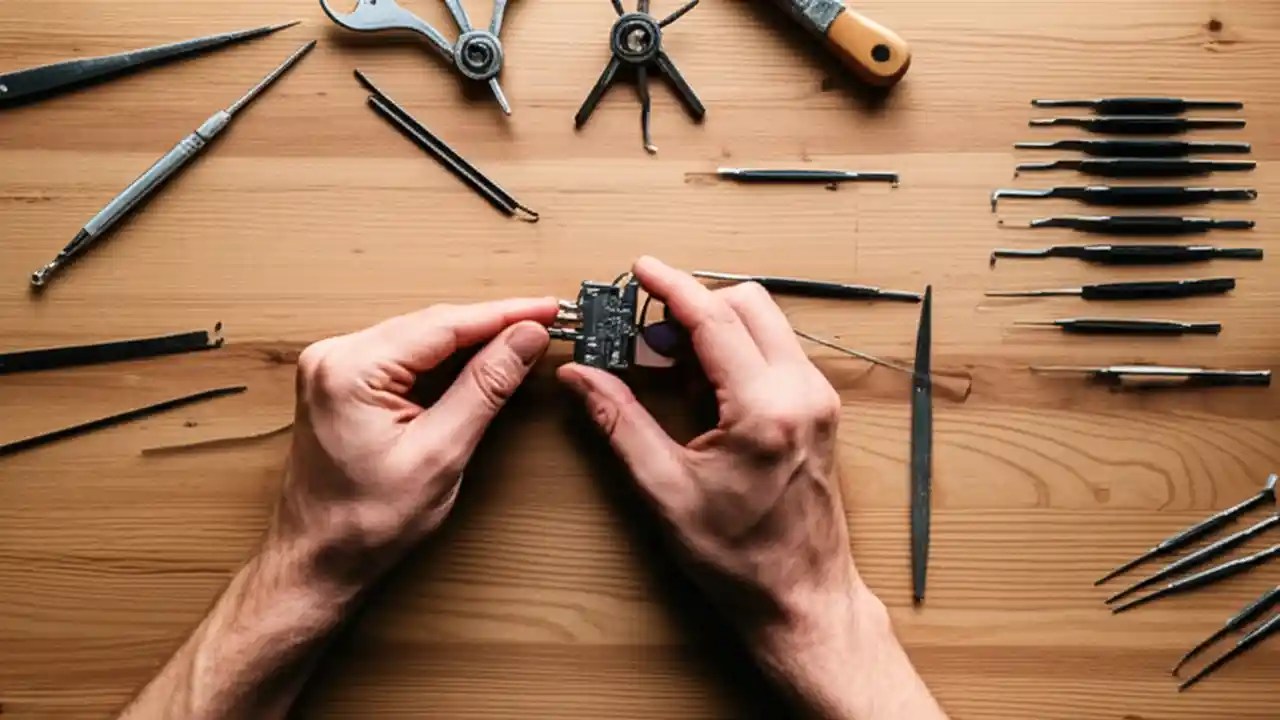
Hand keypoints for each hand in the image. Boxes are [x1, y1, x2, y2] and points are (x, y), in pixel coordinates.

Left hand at [275, 298, 557, 589]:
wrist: (319, 558)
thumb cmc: (365, 522)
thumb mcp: (440, 454)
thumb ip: (485, 387)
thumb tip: (523, 339)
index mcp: (351, 369)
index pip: (444, 323)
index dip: (504, 315)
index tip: (547, 309)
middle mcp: (334, 356)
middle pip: (432, 324)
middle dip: (491, 325)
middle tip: (544, 323)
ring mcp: (334, 367)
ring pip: (420, 337)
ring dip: (471, 340)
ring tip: (521, 340)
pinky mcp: (342, 381)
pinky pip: (404, 355)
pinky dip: (444, 358)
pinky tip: (477, 361)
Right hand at [560, 259, 947, 719]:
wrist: (803, 599)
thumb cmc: (742, 559)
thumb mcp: (666, 491)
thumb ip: (620, 422)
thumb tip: (581, 376)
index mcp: (765, 408)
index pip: (714, 319)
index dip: (671, 286)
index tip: (640, 268)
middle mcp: (802, 392)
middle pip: (747, 304)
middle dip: (692, 306)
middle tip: (644, 336)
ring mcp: (817, 399)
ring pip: (764, 324)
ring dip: (714, 328)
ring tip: (668, 365)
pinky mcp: (818, 410)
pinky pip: (775, 352)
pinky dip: (735, 351)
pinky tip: (700, 387)